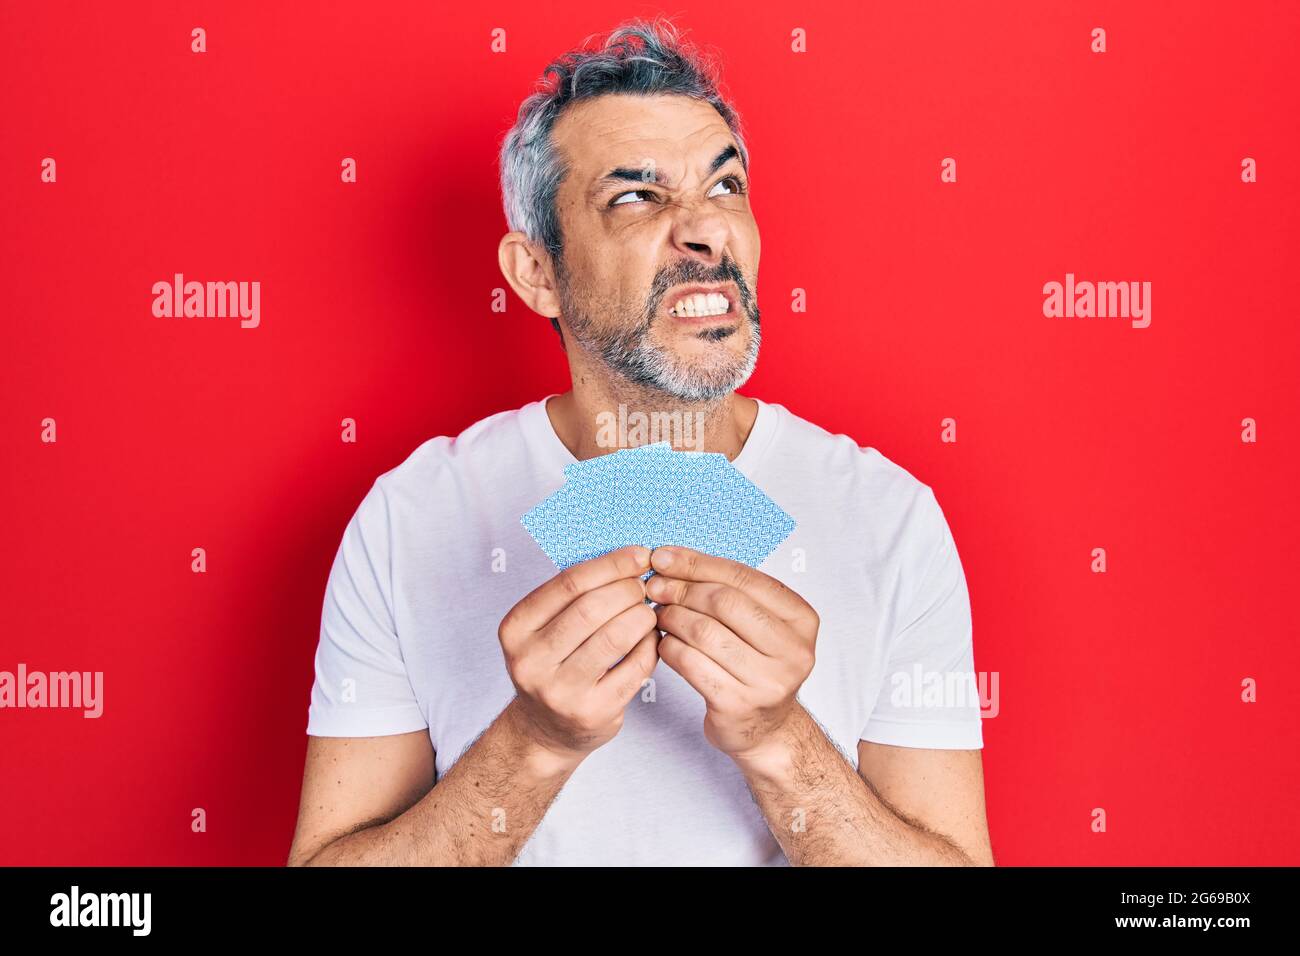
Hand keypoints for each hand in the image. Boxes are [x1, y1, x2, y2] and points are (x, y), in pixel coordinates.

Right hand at [498, 545, 659, 765]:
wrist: (545, 730)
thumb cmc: (553, 665)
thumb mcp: (543, 629)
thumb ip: (573, 596)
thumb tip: (629, 557)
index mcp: (515, 629)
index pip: (569, 583)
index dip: (611, 565)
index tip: (639, 555)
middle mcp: (530, 661)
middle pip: (591, 609)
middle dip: (628, 590)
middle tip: (646, 586)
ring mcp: (560, 691)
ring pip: (615, 637)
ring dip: (642, 616)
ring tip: (649, 610)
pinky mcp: (592, 712)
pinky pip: (634, 667)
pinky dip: (650, 645)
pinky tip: (652, 638)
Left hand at [645, 546, 818, 761]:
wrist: (765, 729)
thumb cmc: (756, 666)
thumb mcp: (760, 625)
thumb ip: (730, 591)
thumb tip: (671, 560)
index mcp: (802, 619)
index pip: (744, 577)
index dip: (698, 563)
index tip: (664, 556)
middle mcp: (792, 650)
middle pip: (724, 602)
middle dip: (682, 589)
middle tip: (655, 587)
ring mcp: (768, 681)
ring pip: (704, 632)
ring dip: (672, 617)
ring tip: (658, 613)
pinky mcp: (738, 705)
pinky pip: (690, 663)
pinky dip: (669, 647)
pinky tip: (663, 642)